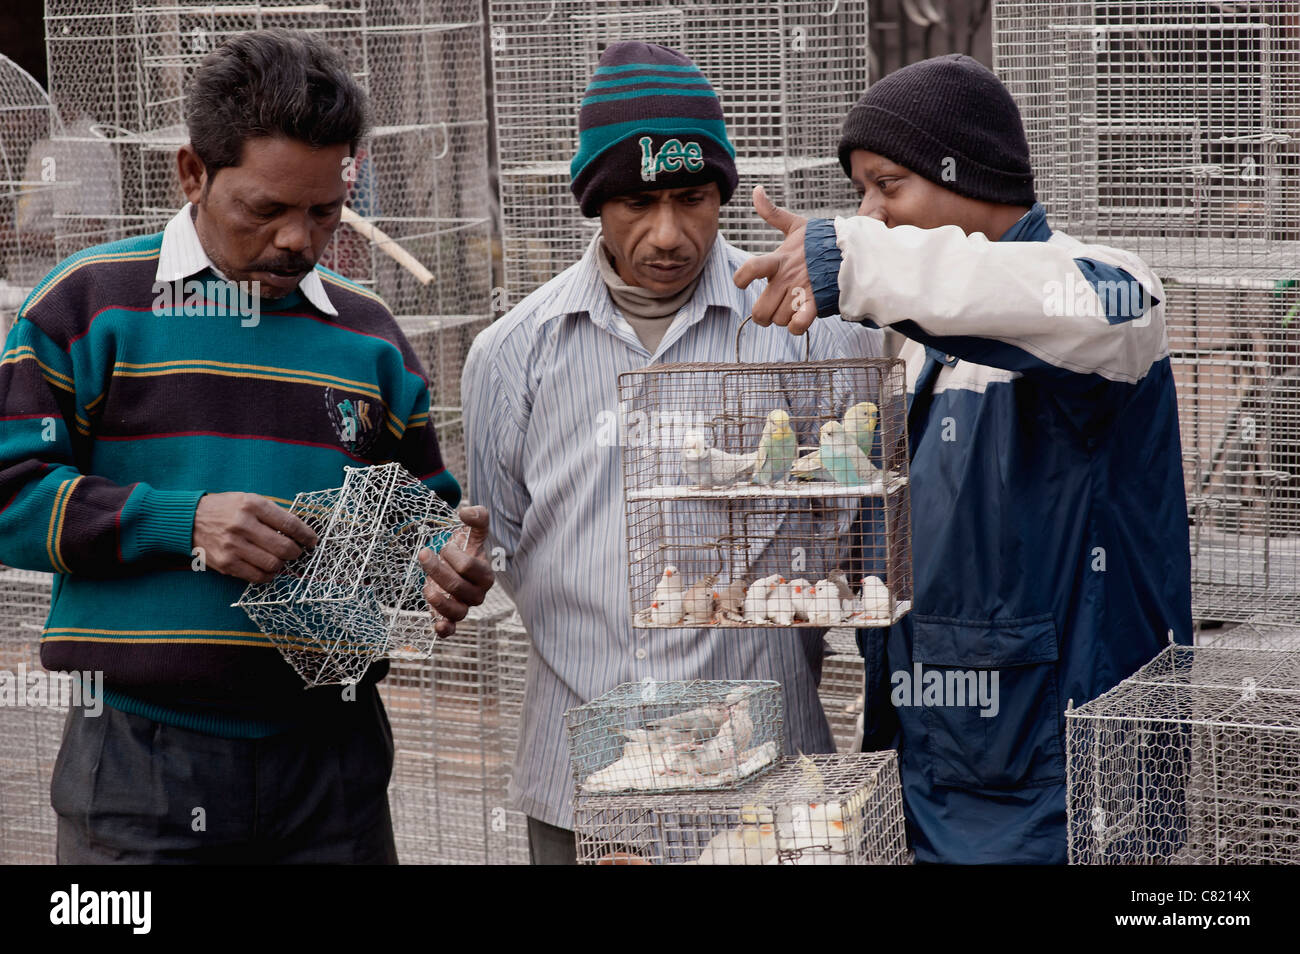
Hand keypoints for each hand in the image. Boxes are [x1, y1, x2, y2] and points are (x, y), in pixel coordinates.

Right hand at [192, 492, 317, 583]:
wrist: (189, 519)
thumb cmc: (225, 509)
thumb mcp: (249, 500)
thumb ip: (273, 513)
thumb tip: (301, 530)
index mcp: (252, 505)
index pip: (290, 524)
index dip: (306, 535)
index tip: (312, 541)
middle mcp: (243, 525)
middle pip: (284, 547)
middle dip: (296, 552)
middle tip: (296, 552)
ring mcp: (233, 546)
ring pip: (273, 564)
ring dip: (281, 564)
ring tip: (279, 559)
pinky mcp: (226, 563)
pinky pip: (257, 577)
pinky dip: (268, 575)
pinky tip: (267, 568)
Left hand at [418, 504, 494, 637]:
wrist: (453, 565)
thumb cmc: (465, 548)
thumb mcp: (473, 531)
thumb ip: (477, 517)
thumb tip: (466, 512)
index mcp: (485, 574)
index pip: (469, 566)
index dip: (452, 554)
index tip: (444, 545)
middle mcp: (477, 594)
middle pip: (458, 587)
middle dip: (436, 569)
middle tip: (424, 554)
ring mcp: (464, 607)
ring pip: (456, 611)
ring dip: (437, 598)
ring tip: (426, 585)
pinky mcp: (449, 618)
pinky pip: (450, 629)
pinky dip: (444, 629)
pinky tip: (436, 625)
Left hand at [732, 185, 817, 334]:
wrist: (852, 251)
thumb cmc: (820, 241)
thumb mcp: (796, 225)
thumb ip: (772, 213)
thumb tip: (757, 190)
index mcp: (779, 260)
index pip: (751, 269)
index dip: (741, 278)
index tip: (742, 281)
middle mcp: (787, 279)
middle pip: (760, 310)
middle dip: (762, 314)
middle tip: (770, 307)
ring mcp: (802, 293)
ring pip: (778, 320)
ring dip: (782, 318)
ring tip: (791, 307)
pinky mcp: (817, 304)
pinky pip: (798, 325)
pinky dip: (795, 326)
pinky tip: (798, 320)